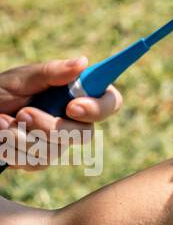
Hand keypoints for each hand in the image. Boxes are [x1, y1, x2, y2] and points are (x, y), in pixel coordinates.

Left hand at [0, 57, 123, 169]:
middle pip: (85, 134)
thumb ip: (53, 72)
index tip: (72, 107)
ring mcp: (57, 141)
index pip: (110, 103)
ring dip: (23, 137)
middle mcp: (73, 119)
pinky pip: (37, 163)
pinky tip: (3, 138)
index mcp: (78, 94)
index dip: (98, 109)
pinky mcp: (39, 159)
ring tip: (3, 122)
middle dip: (50, 127)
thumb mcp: (24, 77)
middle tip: (23, 113)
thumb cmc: (0, 91)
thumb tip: (83, 61)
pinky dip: (14, 150)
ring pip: (56, 150)